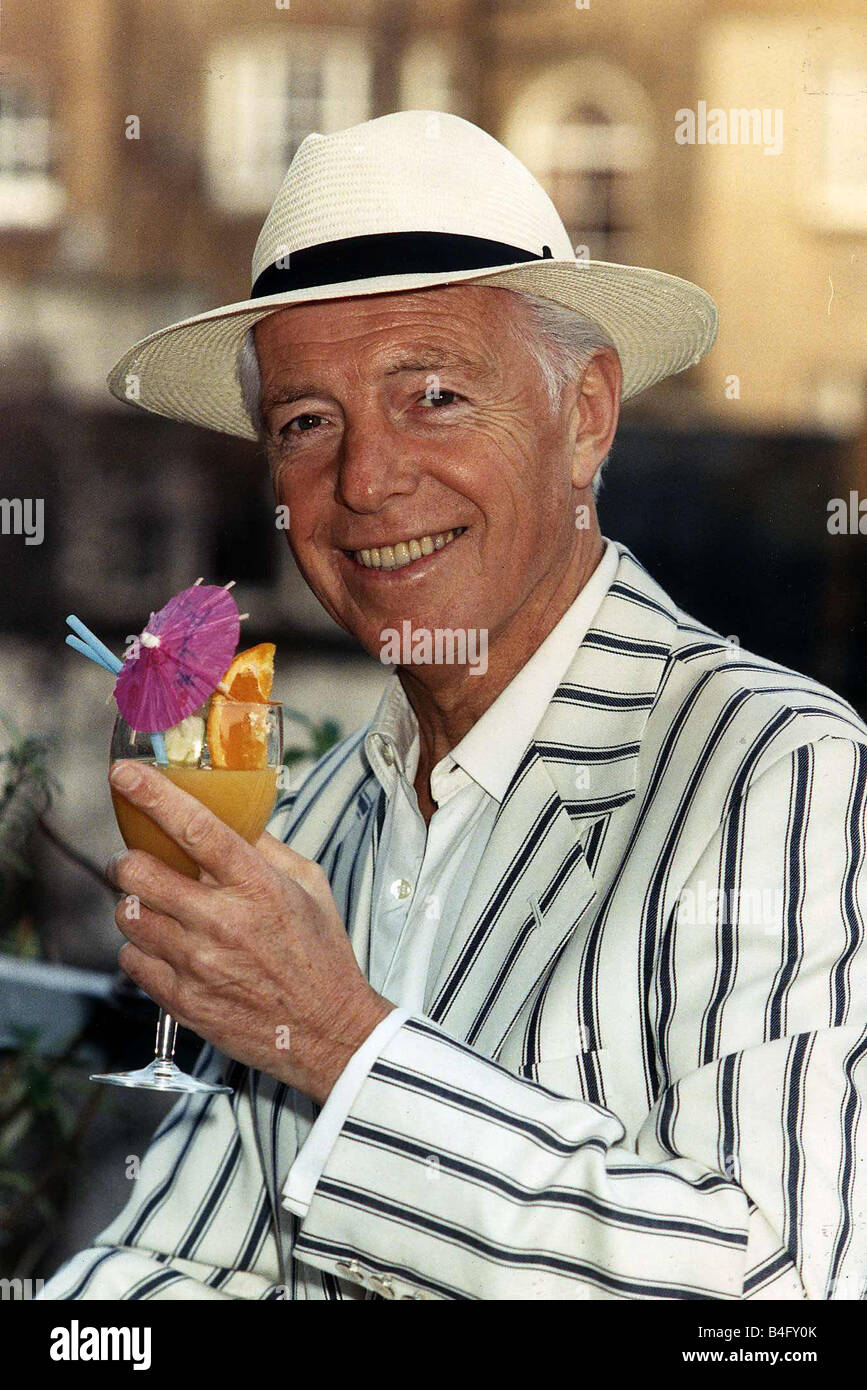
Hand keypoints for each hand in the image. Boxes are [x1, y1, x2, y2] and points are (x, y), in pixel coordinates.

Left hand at [107, 760, 393, 1103]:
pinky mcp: (183, 1000)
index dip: (154, 795)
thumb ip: (268, 848)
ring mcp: (198, 964)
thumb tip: (231, 817)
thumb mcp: (311, 886)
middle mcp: (222, 922)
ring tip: (158, 909)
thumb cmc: (321, 955)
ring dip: (135, 905)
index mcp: (257, 886)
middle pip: (139, 873)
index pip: (196, 829)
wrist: (328, 1031)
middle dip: (130, 861)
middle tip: (139, 862)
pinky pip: (132, 960)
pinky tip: (167, 948)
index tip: (126, 775)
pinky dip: (141, 949)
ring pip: (128, 916)